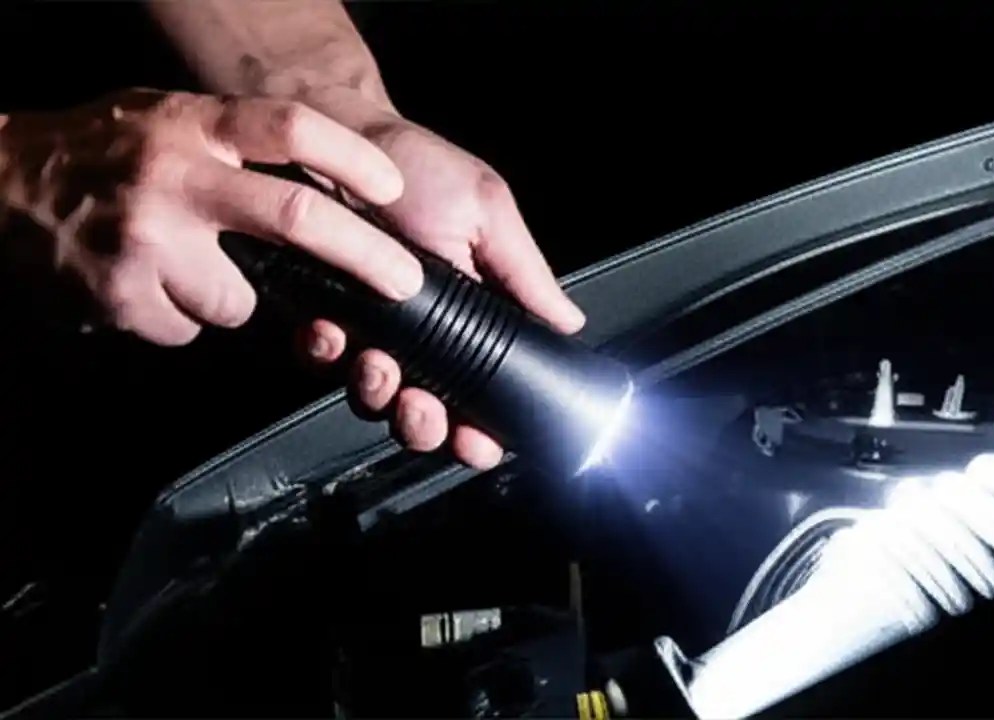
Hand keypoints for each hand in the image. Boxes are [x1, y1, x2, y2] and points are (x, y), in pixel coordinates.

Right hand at [0, 88, 421, 345]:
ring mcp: (148, 240)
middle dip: (364, 258)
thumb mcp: (168, 122)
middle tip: (401, 281)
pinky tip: (144, 286)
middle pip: (297, 219)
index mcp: (192, 125)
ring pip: (238, 301)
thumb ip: (234, 147)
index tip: (394, 190)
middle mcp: (175, 177)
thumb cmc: (99, 152)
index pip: (291, 128)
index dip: (352, 159)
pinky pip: (186, 328)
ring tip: (183, 268)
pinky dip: (177, 318)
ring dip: (228, 300)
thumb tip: (325, 187)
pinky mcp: (122, 295)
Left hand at [295, 89, 585, 468]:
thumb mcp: (486, 212)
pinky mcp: (320, 319)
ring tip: (379, 363)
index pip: (483, 399)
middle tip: (424, 407)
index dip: (481, 433)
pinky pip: (321, 360)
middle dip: (426, 426)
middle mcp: (421, 337)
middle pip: (428, 417)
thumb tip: (570, 322)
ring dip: (377, 394)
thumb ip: (525, 273)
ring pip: (373, 400)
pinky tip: (334, 329)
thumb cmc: (418, 169)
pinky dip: (327, 353)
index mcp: (471, 322)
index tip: (480, 441)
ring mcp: (370, 332)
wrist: (339, 133)